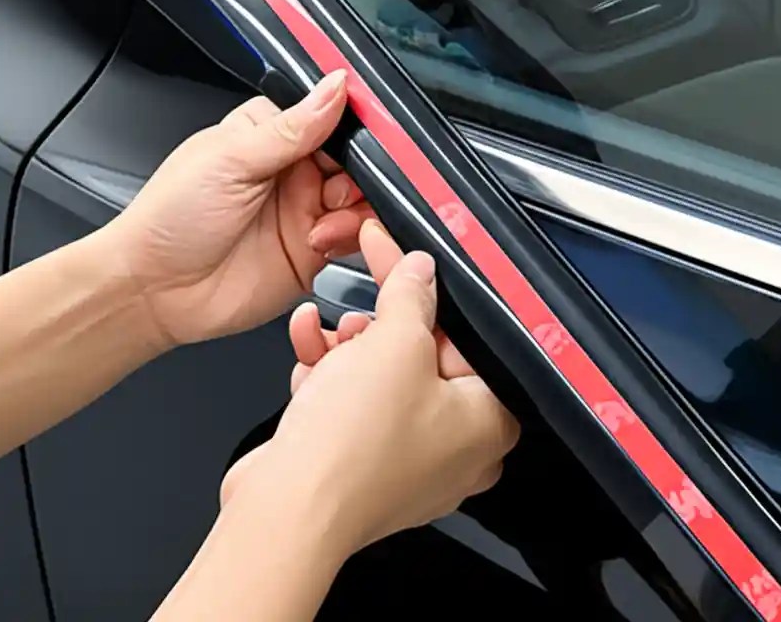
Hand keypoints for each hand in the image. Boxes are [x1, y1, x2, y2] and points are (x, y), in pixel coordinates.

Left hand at [105, 71, 372, 346]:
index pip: (330, 117)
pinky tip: (323, 240)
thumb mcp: (232, 158)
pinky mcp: (317, 250)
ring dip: (356, 207)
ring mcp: (306, 211)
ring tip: (324, 220)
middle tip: (338, 185)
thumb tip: (335, 85)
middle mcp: (293, 170)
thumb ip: (293, 127)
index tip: (367, 138)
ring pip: (363, 198)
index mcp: (271, 134)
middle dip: (361, 171)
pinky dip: (355, 236)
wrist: (157, 291)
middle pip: (356, 159)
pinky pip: (359, 236)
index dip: (354, 127)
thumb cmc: (172, 218)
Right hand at [219, 220, 519, 553]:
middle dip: (385, 330)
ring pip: (386, 388)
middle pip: (427, 364)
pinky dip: (333, 387)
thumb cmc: (354, 446)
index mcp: (492, 422)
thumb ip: (412, 295)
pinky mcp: (367, 476)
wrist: (288, 510)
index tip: (404, 274)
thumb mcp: (393, 343)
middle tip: (364, 306)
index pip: (473, 342)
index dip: (433, 303)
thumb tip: (420, 271)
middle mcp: (460, 453)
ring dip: (351, 354)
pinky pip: (356, 416)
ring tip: (328, 335)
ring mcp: (412, 469)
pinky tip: (309, 365)